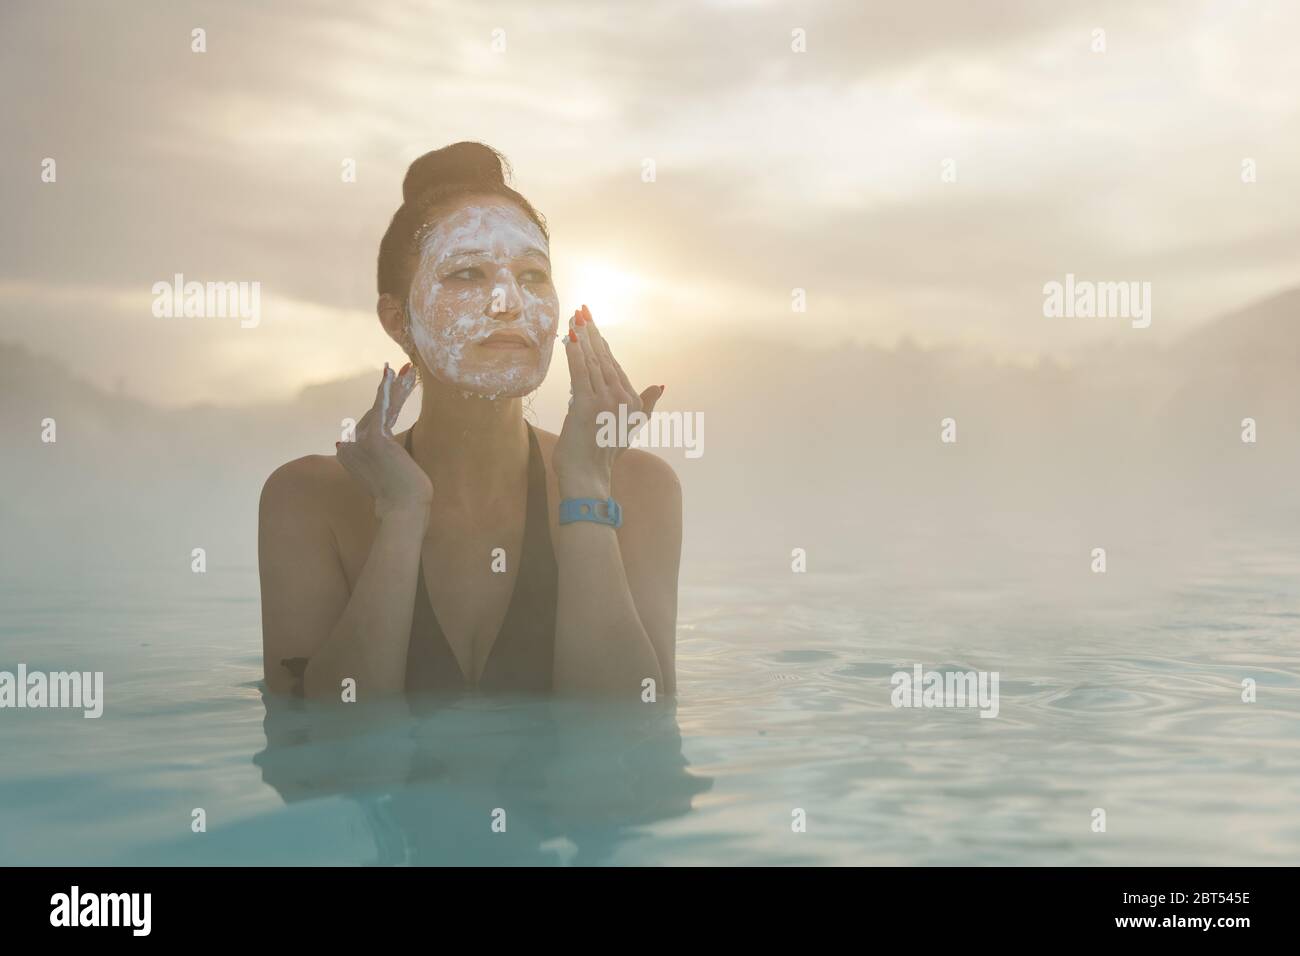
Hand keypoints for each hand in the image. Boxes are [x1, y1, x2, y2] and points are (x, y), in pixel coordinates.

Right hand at [336, 363, 430, 519]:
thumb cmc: (403, 495)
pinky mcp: (374, 440)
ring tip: (409, 368)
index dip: (386, 404)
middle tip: (408, 370)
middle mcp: (348, 447)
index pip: (370, 422)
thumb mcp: (390, 471)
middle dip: (395, 392)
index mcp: (349, 454)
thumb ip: (386, 455)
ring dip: (396, 387)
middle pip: (375, 413)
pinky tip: (393, 374)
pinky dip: (388, 390)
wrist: (406, 509)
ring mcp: (359, 443)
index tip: (399, 387)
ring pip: (381, 408)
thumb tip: (393, 448)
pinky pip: (382, 408)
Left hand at [556, 304, 663, 498]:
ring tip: (576, 316)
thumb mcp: (631, 430)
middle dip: (592, 331)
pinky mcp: (587, 405)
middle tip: (582, 308)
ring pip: (593, 361)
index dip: (602, 342)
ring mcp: (605, 401)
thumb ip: (646, 406)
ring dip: (583, 336)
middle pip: (604, 358)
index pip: (614, 365)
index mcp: (632, 402)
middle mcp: (622, 399)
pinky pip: (580, 373)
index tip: (591, 323)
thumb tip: (660, 386)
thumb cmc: (603, 456)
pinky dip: (575, 353)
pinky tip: (570, 336)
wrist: (589, 477)